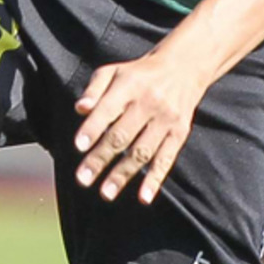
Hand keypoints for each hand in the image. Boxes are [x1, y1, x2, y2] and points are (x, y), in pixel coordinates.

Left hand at [73, 46, 205, 204]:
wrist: (184, 67)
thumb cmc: (139, 74)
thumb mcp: (114, 71)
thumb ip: (94, 89)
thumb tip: (80, 109)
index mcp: (129, 85)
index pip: (108, 108)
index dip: (93, 127)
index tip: (79, 146)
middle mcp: (149, 102)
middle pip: (122, 135)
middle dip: (100, 158)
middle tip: (83, 179)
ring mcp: (166, 119)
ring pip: (142, 151)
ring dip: (123, 174)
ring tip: (105, 193)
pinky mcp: (180, 132)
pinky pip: (166, 159)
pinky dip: (155, 179)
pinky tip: (144, 197)